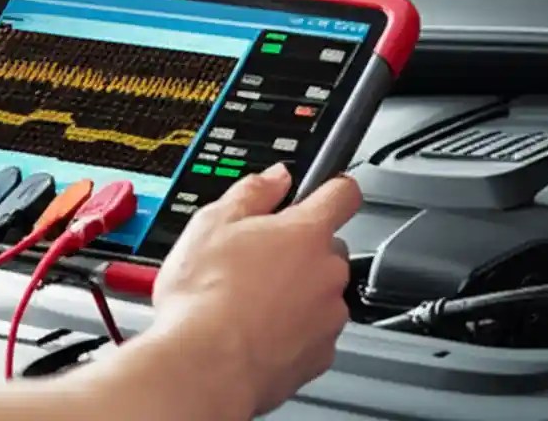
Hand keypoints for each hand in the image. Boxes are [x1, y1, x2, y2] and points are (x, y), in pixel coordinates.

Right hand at [150, 163, 360, 415]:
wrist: (204, 369)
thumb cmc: (204, 299)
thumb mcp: (211, 224)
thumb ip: (252, 192)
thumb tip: (275, 177)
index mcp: (306, 232)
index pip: (343, 194)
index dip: (332, 188)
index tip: (323, 192)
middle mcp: (328, 272)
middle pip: (326, 249)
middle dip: (297, 252)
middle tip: (255, 261)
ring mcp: (328, 316)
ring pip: (319, 293)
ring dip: (294, 294)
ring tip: (247, 304)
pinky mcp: (320, 356)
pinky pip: (312, 333)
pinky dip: (291, 332)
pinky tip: (255, 333)